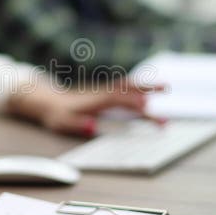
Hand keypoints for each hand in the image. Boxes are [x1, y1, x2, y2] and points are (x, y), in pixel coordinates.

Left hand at [8, 80, 164, 137]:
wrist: (48, 100)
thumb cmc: (57, 114)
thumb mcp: (63, 123)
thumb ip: (78, 125)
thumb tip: (93, 127)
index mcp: (95, 100)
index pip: (116, 99)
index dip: (130, 101)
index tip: (146, 105)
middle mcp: (103, 93)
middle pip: (128, 88)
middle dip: (147, 88)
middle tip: (167, 88)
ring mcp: (105, 92)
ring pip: (129, 87)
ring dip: (147, 87)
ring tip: (166, 88)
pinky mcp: (105, 94)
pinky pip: (125, 89)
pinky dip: (139, 88)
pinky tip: (149, 92)